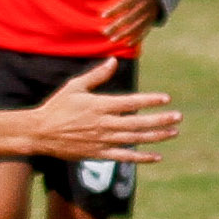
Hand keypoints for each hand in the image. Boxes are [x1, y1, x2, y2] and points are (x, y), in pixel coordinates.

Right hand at [27, 60, 179, 164]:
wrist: (40, 133)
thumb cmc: (57, 106)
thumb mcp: (75, 87)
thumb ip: (96, 76)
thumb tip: (113, 61)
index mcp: (99, 105)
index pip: (131, 103)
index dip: (150, 100)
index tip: (166, 98)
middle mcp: (104, 124)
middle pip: (138, 122)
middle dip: (160, 120)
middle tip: (178, 117)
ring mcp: (102, 140)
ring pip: (135, 139)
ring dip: (156, 136)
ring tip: (173, 132)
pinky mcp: (98, 154)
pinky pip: (124, 157)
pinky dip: (141, 157)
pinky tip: (156, 156)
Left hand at [99, 0, 160, 47]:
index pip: (124, 4)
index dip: (114, 10)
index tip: (103, 16)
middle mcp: (143, 7)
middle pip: (129, 18)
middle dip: (117, 26)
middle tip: (104, 32)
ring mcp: (148, 16)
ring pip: (135, 27)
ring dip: (124, 34)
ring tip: (112, 39)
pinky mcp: (150, 23)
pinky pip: (144, 32)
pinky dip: (136, 38)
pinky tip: (127, 44)